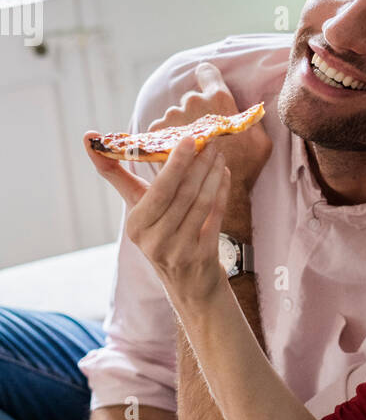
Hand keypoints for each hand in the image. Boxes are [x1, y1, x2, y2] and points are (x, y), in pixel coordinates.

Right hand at [83, 131, 229, 310]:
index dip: (176, 164)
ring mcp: (181, 250)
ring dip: (213, 174)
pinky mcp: (203, 255)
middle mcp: (156, 241)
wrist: (186, 281)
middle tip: (210, 140)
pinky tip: (223, 173)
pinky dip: (222, 191)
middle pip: (183, 194)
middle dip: (199, 164)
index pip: (159, 191)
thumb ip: (116, 174)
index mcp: (137, 226)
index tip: (189, 139)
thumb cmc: (159, 232)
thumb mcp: (137, 208)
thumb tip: (89, 138)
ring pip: (201, 203)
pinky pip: (216, 215)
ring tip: (217, 153)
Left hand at [151, 62, 271, 196]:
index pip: (206, 71)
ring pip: (176, 114)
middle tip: (205, 134)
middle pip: (191, 97)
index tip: (207, 89)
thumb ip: (251, 118)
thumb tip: (248, 108)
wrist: (217, 193)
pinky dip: (168, 139)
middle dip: (196, 112)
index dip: (207, 79)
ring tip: (192, 147)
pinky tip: (179, 153)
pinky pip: (162, 129)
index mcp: (219, 98)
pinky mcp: (158, 133)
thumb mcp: (261, 139)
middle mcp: (193, 102)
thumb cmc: (245, 166)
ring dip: (182, 127)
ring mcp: (173, 117)